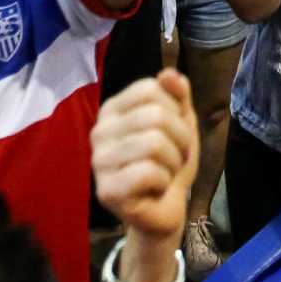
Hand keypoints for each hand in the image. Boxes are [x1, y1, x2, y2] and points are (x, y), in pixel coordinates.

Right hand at [92, 70, 197, 244]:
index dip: (176, 111)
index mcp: (112, 109)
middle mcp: (99, 131)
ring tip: (165, 173)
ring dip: (173, 162)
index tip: (174, 132)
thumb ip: (178, 95)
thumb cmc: (169, 162)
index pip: (150, 88)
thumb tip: (169, 73)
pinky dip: (164, 182)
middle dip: (180, 140)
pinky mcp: (106, 190)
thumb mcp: (181, 122)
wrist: (166, 208)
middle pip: (155, 116)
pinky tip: (155, 190)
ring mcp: (99, 161)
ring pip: (155, 144)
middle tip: (173, 158)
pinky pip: (149, 172)